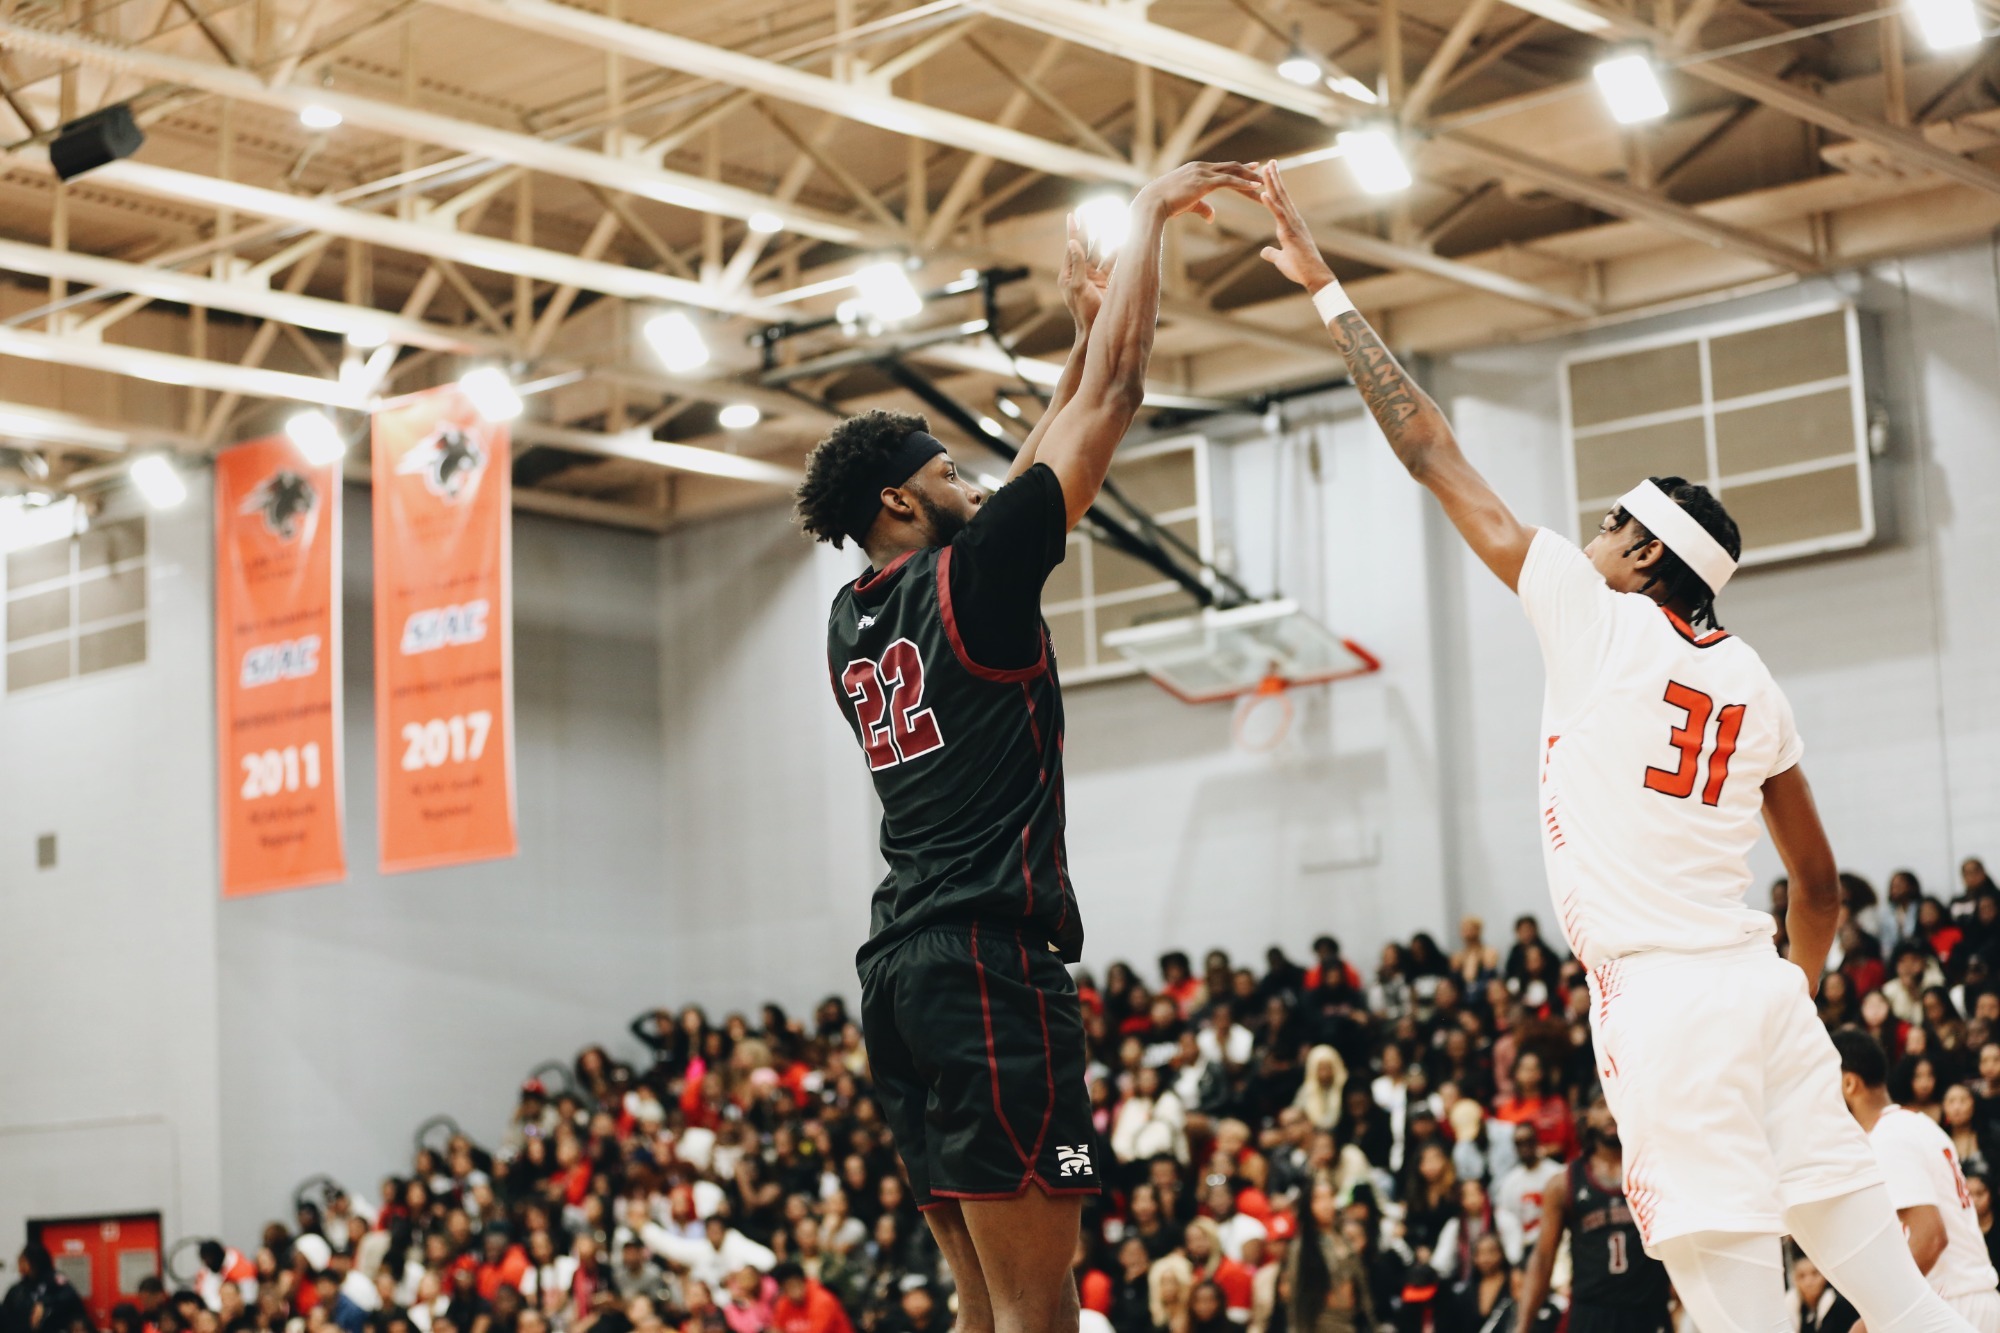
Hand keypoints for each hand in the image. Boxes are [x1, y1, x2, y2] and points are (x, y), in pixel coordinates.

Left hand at [1059, 211, 1112, 332]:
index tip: (1074, 214)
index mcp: (1069, 274)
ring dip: (1105, 238)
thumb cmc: (1083, 311)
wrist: (1095, 330)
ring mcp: (1094, 277)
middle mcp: (1081, 273)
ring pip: (1101, 253)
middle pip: (1086, 246)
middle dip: (1090, 229)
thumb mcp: (1078, 286)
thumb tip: (1073, 243)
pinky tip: (1122, 241)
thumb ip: (1077, 264)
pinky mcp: (1106, 282)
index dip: (1074, 230)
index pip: (1072, 247)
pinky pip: (1112, 264)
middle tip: (1091, 212)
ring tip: (1109, 222)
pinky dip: (1117, 253)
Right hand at [1135, 160, 1260, 222]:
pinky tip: (1255, 187)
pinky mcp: (1204, 182)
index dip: (1238, 170)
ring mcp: (1203, 173)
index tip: (1252, 169)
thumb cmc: (1166, 205)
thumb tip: (1213, 217)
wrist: (1152, 202)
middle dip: (1248, 171)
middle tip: (1264, 174)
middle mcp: (1201, 168)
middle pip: (1231, 167)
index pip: (1222, 168)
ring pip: (1232, 172)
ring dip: (1249, 177)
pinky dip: (1243, 183)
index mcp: (1197, 170)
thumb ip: (1203, 208)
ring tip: (1264, 183)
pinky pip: (1228, 180)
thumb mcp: (1188, 204)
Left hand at [1256, 160, 1336, 293]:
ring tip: (1266, 167)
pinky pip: (1279, 215)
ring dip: (1272, 183)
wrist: (1314, 276)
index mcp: (1291, 223)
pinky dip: (1270, 204)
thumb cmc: (1300, 269)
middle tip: (1270, 161)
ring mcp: (1292, 224)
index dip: (1275, 187)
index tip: (1270, 173)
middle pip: (1282, 194)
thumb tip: (1264, 252)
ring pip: (1280, 199)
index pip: (1282, 201)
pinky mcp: (1290, 232)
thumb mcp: (1281, 259)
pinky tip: (1263, 193)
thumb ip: (1272, 253)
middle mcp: (1293, 219)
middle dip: (1274, 177)